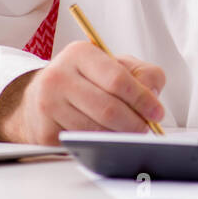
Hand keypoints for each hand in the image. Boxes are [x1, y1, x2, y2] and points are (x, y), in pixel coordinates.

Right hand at [0, 41, 165, 144]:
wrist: (40, 96)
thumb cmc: (85, 79)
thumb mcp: (114, 65)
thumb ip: (143, 73)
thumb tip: (153, 94)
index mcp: (79, 53)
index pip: (118, 80)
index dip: (143, 99)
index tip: (156, 112)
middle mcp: (58, 77)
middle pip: (108, 109)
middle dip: (135, 123)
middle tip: (145, 128)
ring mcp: (48, 105)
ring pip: (96, 130)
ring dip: (119, 136)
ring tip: (127, 132)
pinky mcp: (44, 132)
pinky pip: (83, 145)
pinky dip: (101, 145)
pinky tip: (105, 137)